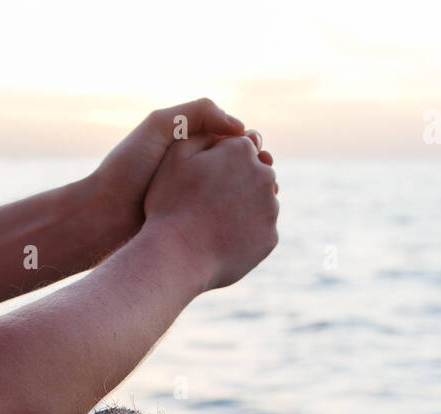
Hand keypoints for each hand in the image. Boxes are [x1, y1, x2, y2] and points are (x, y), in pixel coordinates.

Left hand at [89, 98, 271, 241]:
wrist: (104, 217)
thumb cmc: (128, 169)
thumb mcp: (161, 126)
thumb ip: (199, 113)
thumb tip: (240, 127)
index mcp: (190, 144)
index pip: (233, 140)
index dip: (250, 145)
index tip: (257, 152)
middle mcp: (196, 172)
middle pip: (239, 170)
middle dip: (257, 173)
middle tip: (269, 180)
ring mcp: (196, 201)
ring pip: (235, 198)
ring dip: (254, 198)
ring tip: (266, 201)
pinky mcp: (193, 226)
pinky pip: (225, 221)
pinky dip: (240, 220)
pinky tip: (249, 222)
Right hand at [143, 131, 278, 291]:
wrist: (177, 256)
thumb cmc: (170, 205)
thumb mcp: (175, 156)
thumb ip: (203, 133)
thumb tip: (229, 129)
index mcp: (241, 151)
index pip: (246, 145)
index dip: (229, 158)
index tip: (214, 173)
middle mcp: (264, 176)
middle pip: (259, 173)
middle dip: (242, 181)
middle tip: (214, 200)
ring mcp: (270, 209)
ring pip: (262, 203)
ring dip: (246, 208)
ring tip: (217, 223)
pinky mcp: (270, 238)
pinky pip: (261, 231)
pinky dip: (247, 234)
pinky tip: (225, 240)